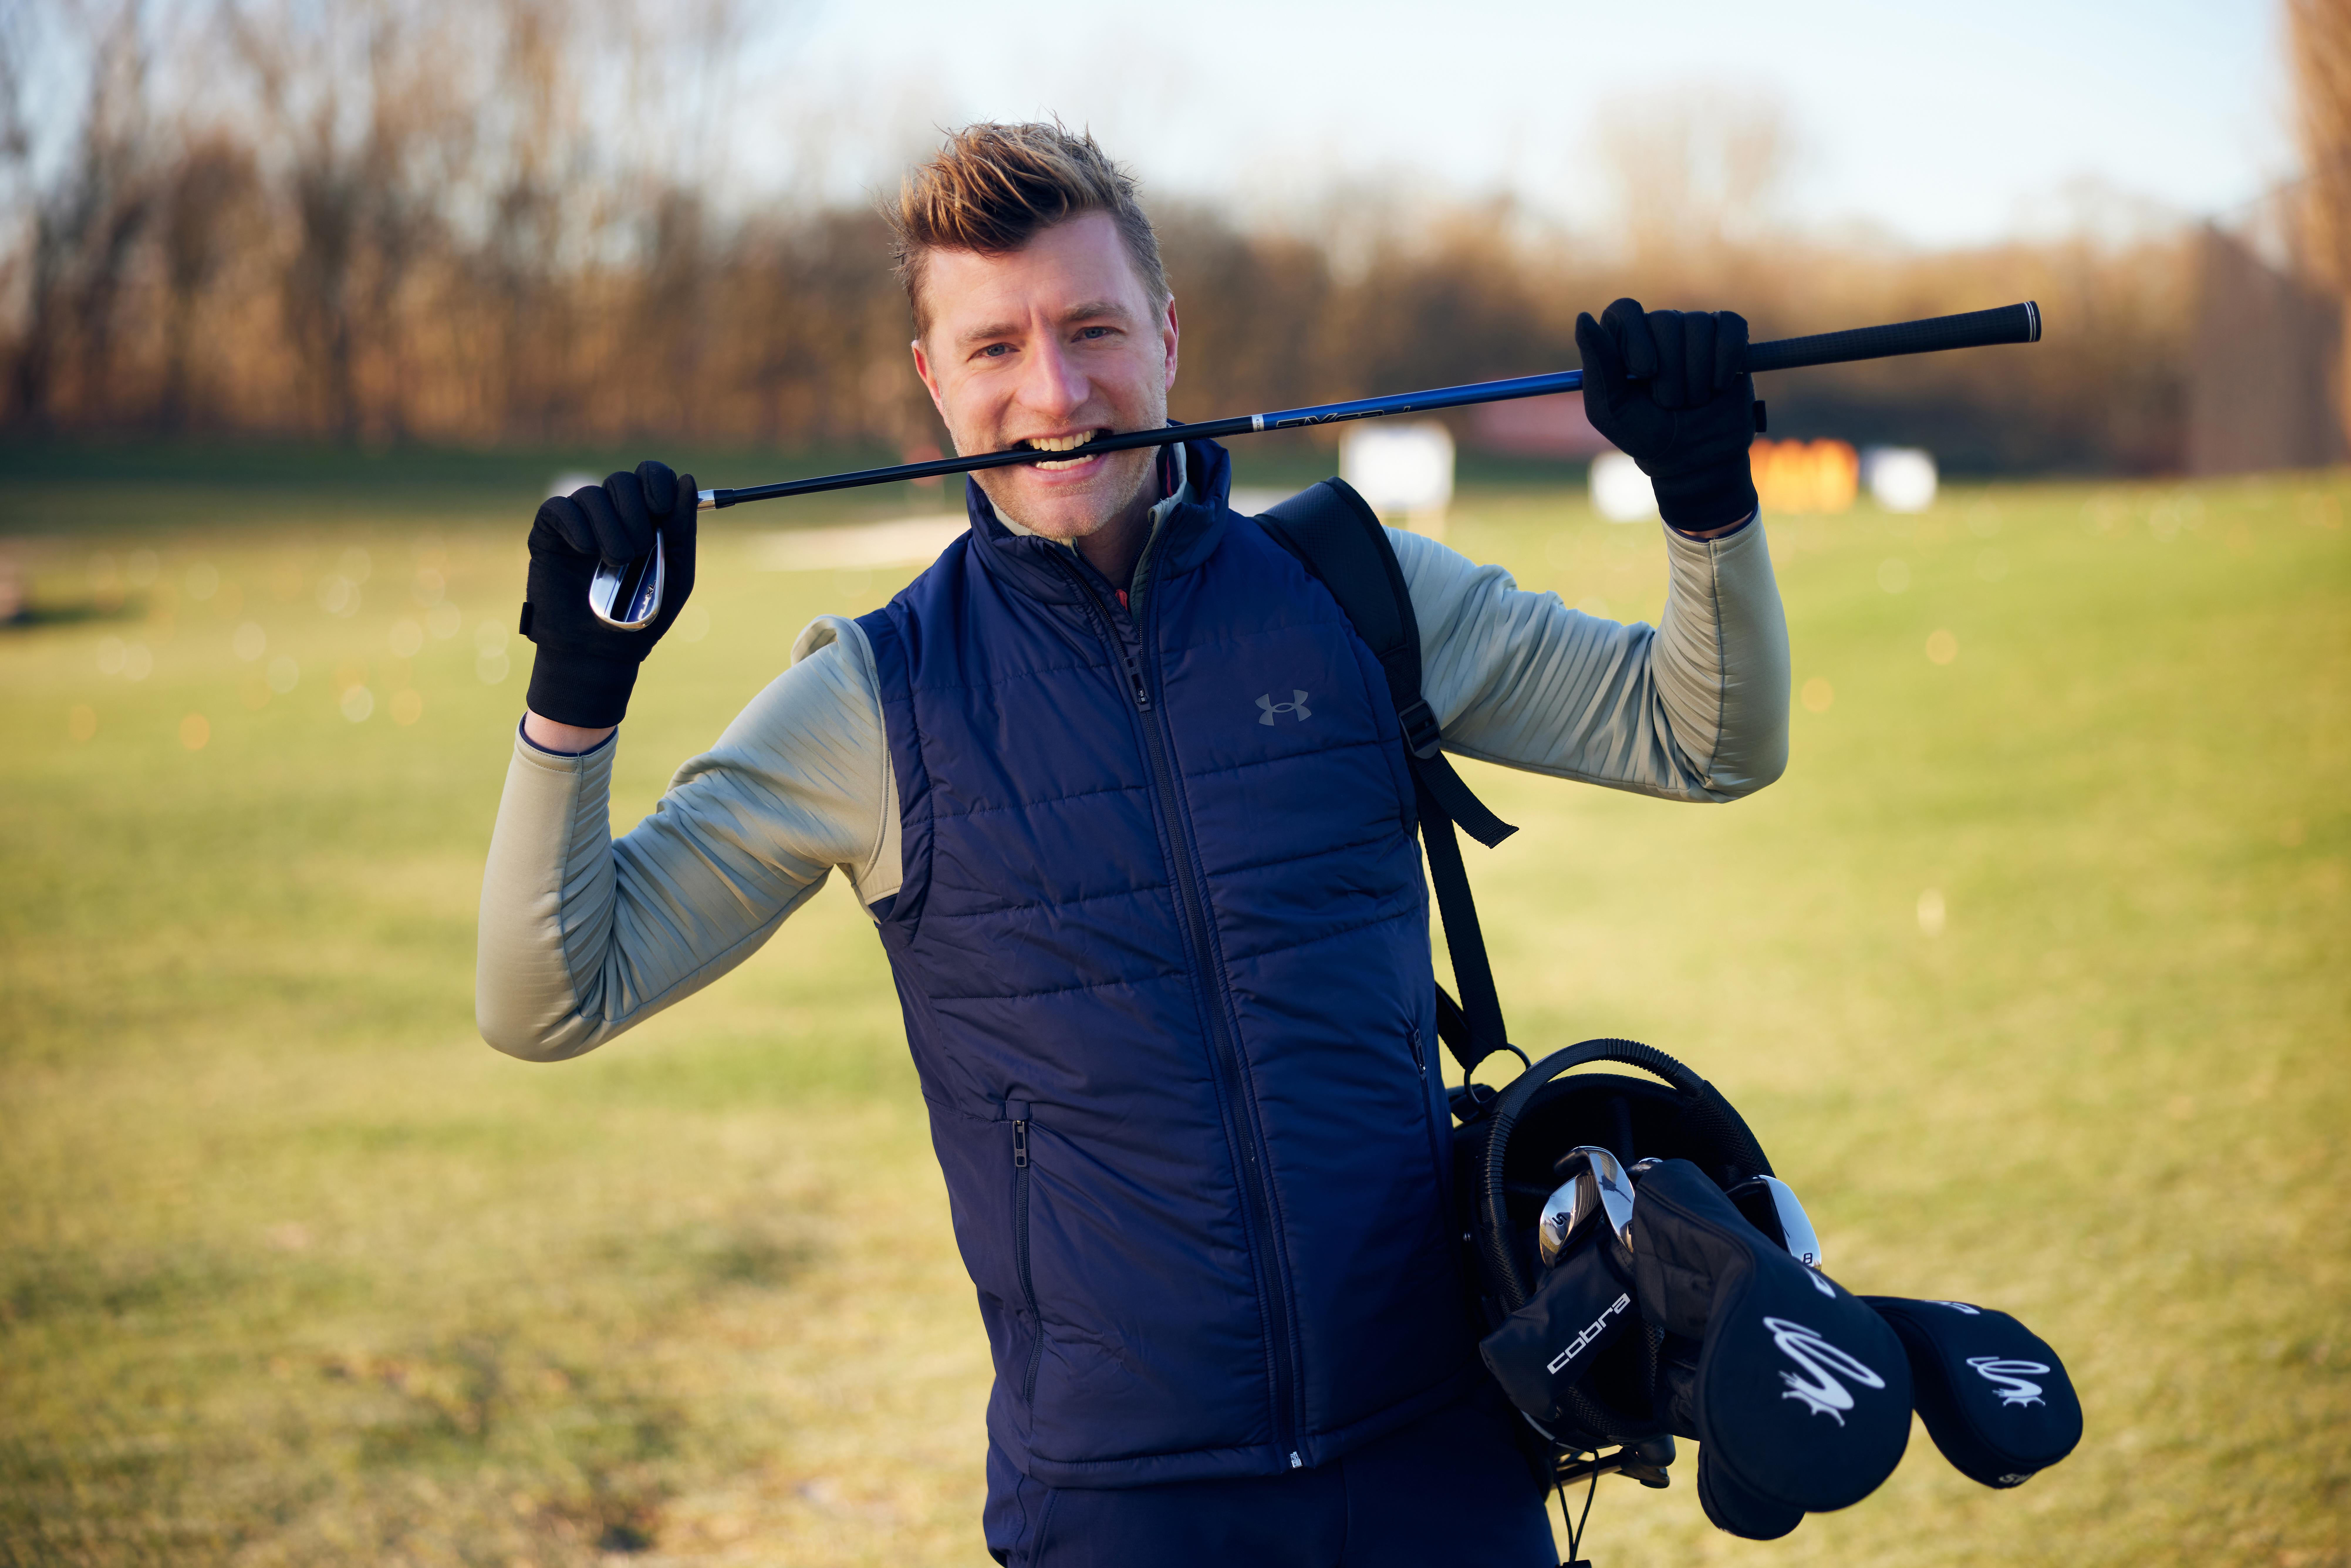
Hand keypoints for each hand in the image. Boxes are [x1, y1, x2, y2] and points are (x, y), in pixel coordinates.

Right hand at [520, 461, 697, 727]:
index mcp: (645, 519)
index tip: (661, 507)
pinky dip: (577, 527)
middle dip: (635, 511)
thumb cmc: (640, 617)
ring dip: (610, 528)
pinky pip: (559, 508)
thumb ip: (682, 529)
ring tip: (616, 563)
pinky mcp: (548, 533)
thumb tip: (686, 479)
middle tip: (640, 549)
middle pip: (622, 479)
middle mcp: (611, 515)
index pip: (650, 474)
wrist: (599, 652)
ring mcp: (578, 522)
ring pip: (591, 494)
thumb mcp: (675, 575)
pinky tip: (586, 552)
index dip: (656, 480)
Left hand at [1575, 299, 1758, 532]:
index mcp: (1624, 340)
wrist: (1693, 458)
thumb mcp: (1610, 410)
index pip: (1625, 310)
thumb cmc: (1645, 434)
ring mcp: (1695, 329)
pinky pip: (1732, 329)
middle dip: (1669, 373)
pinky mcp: (1729, 338)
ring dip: (1697, 376)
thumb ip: (1597, 366)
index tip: (1644, 372)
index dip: (1635, 338)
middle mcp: (1659, 328)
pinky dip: (1726, 361)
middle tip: (1669, 403)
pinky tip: (1719, 385)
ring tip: (1692, 400)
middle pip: (1665, 319)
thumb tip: (1583, 317)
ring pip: (1699, 326)